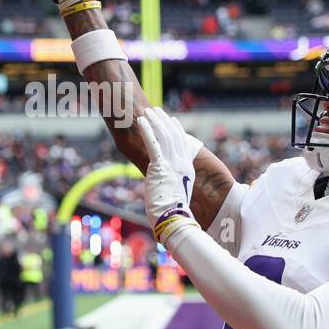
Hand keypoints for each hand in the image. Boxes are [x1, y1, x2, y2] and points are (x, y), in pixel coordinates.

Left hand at [137, 107, 202, 233]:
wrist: (172, 218)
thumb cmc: (171, 210)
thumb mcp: (174, 192)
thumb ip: (170, 181)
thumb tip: (164, 180)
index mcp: (187, 168)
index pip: (182, 143)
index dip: (176, 129)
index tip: (171, 120)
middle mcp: (182, 163)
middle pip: (174, 135)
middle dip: (164, 121)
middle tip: (156, 110)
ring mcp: (172, 164)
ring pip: (164, 136)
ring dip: (155, 122)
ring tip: (147, 112)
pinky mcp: (160, 167)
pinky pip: (153, 144)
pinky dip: (147, 131)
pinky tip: (141, 121)